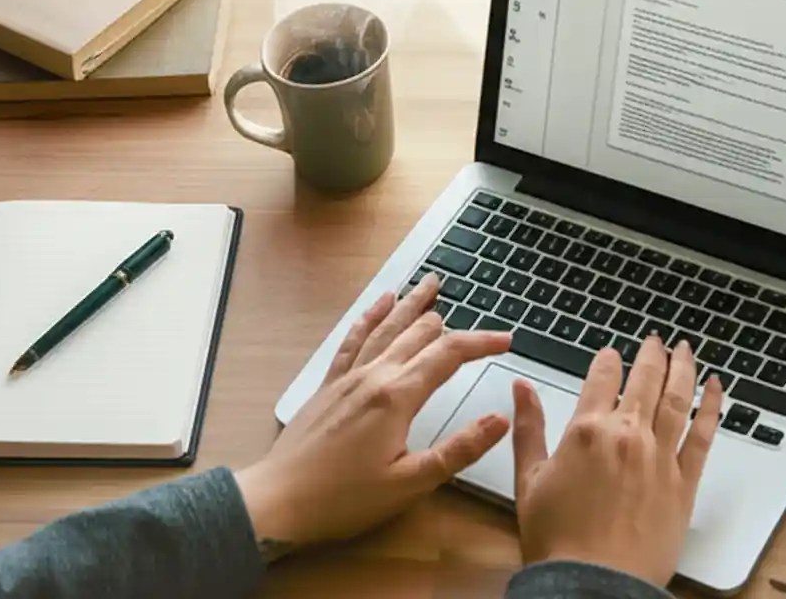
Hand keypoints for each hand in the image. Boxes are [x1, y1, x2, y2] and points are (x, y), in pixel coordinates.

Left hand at [236, 274, 511, 561]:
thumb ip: (458, 449)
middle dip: (452, 320)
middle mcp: (373, 376)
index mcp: (397, 397)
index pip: (449, 355)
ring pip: (386, 328)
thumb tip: (499, 420)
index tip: (507, 340)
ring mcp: (348, 378)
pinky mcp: (329, 386)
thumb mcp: (411, 482)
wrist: (278, 501)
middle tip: (478, 309)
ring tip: (430, 284)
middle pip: (418, 334)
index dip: (481, 343)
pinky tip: (378, 304)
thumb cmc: (343, 499)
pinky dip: (370, 318)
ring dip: (411, 305)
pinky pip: (353, 340)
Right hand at [511, 336, 722, 585]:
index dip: (607, 361)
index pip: (602, 378)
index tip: (611, 353)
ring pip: (677, 398)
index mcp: (587, 431)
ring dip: (683, 368)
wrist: (594, 583)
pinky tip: (717, 388)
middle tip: (656, 340)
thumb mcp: (528, 480)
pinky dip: (712, 407)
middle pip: (645, 380)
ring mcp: (660, 457)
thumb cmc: (557, 540)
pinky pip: (704, 435)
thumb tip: (521, 387)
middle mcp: (628, 435)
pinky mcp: (685, 483)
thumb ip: (528, 428)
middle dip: (651, 354)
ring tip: (686, 349)